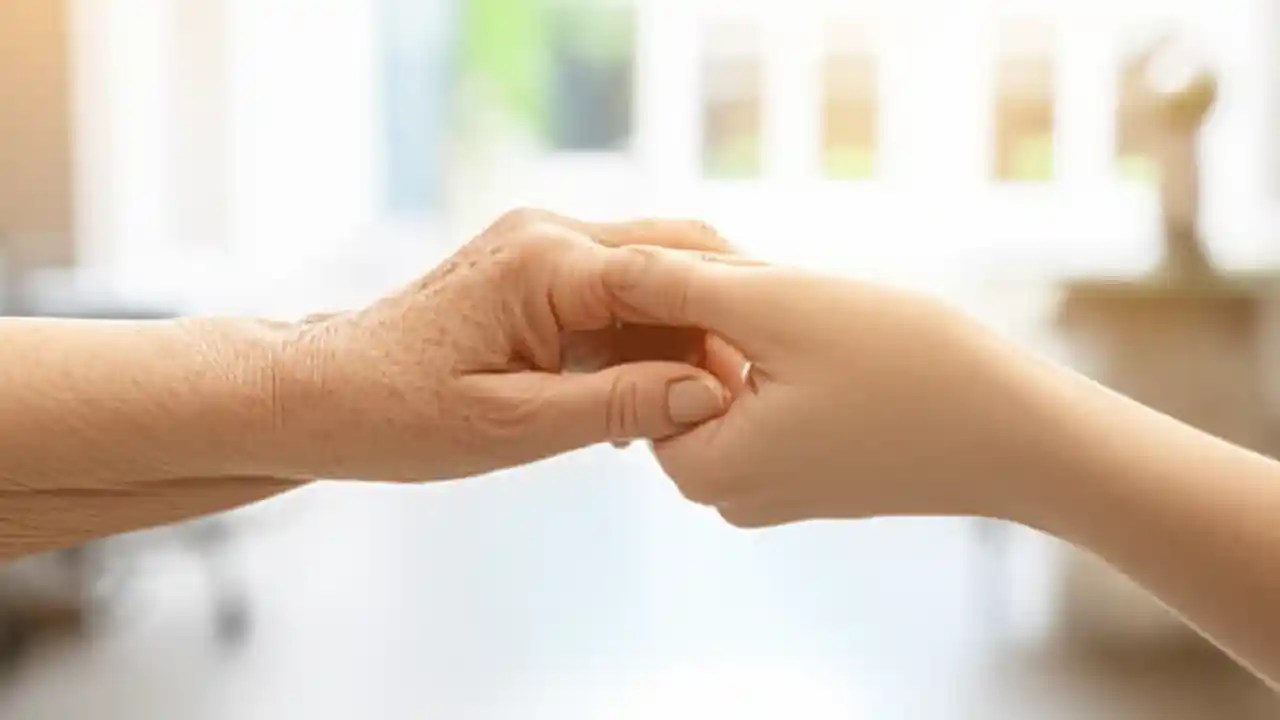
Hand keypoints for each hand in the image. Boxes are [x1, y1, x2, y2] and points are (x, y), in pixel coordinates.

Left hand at [265, 209, 731, 481]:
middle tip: (734, 395)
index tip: (753, 387)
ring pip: (648, 277)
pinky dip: (635, 339)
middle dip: (711, 324)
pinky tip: (635, 397)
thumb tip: (707, 394)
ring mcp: (538, 244)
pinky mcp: (531, 268)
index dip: (723, 331)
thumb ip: (618, 405)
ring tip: (680, 410)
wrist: (321, 393)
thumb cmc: (399, 414)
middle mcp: (549, 234)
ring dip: (674, 336)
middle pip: (672, 259)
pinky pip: (611, 292)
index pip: (674, 276)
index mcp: (547, 263)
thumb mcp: (516, 425)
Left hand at [601, 246, 1065, 526]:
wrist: (1023, 435)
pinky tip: (837, 339)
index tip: (721, 266)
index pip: (638, 368)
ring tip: (815, 307)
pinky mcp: (812, 477)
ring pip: (731, 383)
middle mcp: (727, 496)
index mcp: (704, 468)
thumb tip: (605, 264)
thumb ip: (681, 286)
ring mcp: (772, 491)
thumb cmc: (906, 370)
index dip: (669, 301)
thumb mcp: (779, 308)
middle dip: (716, 316)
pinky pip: (769, 405)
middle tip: (776, 280)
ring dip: (755, 332)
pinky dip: (785, 363)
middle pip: (683, 376)